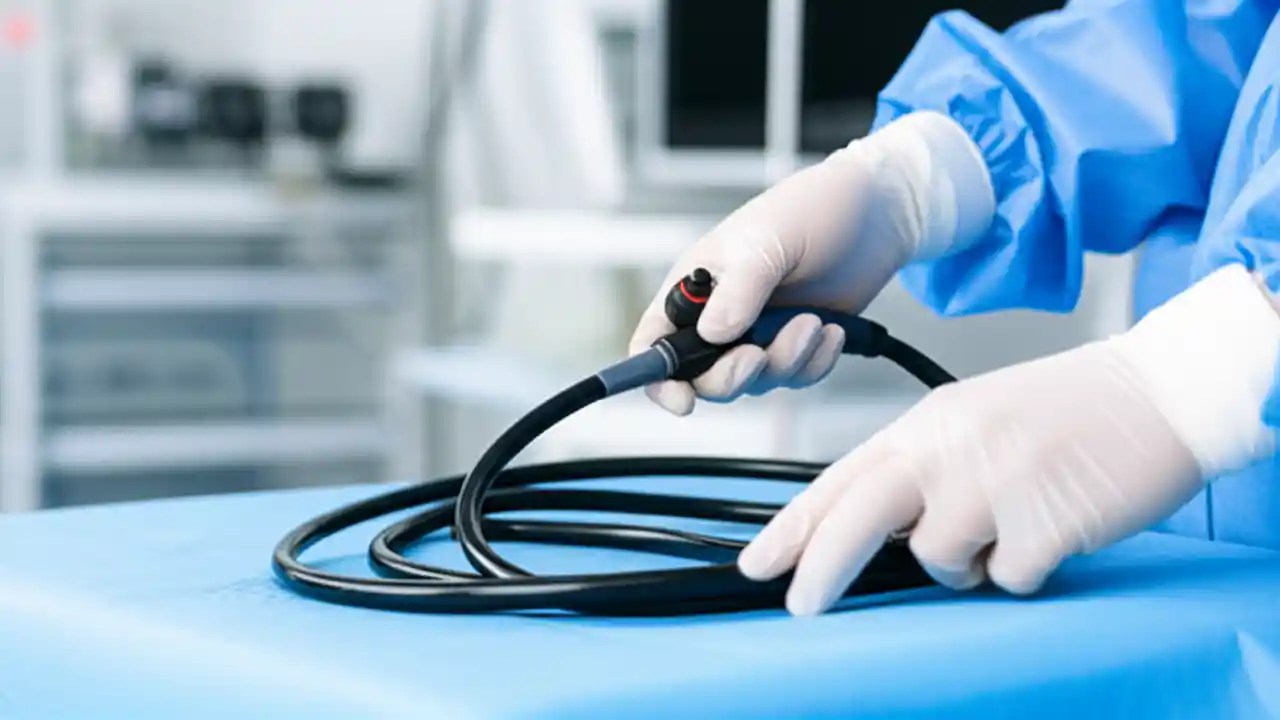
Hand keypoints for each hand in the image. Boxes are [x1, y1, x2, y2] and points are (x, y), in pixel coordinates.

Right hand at [628, 112, 993, 414]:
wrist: (878, 213)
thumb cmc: (812, 208)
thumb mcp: (768, 242)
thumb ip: (739, 290)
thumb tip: (712, 335)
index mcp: (694, 286)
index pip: (654, 343)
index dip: (655, 378)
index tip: (681, 399)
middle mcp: (719, 316)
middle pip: (703, 377)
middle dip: (732, 375)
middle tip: (759, 355)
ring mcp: (758, 334)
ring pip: (755, 382)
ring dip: (786, 361)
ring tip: (813, 323)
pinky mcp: (795, 345)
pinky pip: (795, 377)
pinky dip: (815, 362)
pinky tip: (832, 330)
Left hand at [737, 338, 1204, 615]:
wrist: (1158, 391)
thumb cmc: (1064, 410)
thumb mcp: (971, 419)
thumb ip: (919, 467)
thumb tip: (877, 534)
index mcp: (927, 422)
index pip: (840, 479)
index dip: (793, 528)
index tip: (758, 564)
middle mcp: (951, 449)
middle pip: (859, 519)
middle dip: (822, 568)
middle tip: (802, 606)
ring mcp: (996, 483)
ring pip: (940, 561)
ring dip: (966, 562)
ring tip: (1011, 519)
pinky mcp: (1045, 522)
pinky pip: (1008, 578)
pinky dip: (1024, 568)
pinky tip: (1051, 526)